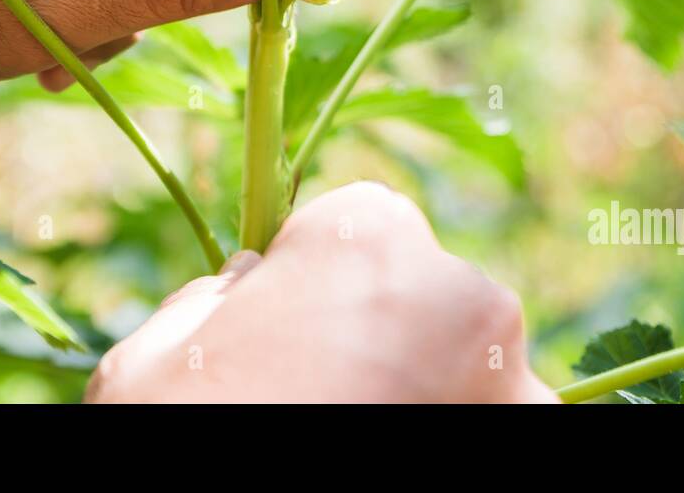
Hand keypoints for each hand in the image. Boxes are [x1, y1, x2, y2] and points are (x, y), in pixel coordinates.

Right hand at [85, 182, 558, 402]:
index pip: (362, 230)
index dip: (323, 283)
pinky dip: (457, 422)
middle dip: (385, 334)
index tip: (296, 335)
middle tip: (326, 395)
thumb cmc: (191, 425)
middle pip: (423, 295)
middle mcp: (463, 288)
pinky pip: (492, 412)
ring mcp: (513, 375)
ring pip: (466, 364)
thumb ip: (212, 300)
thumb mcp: (152, 357)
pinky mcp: (531, 431)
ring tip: (360, 429)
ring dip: (428, 388)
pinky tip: (399, 454)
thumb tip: (245, 285)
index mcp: (368, 232)